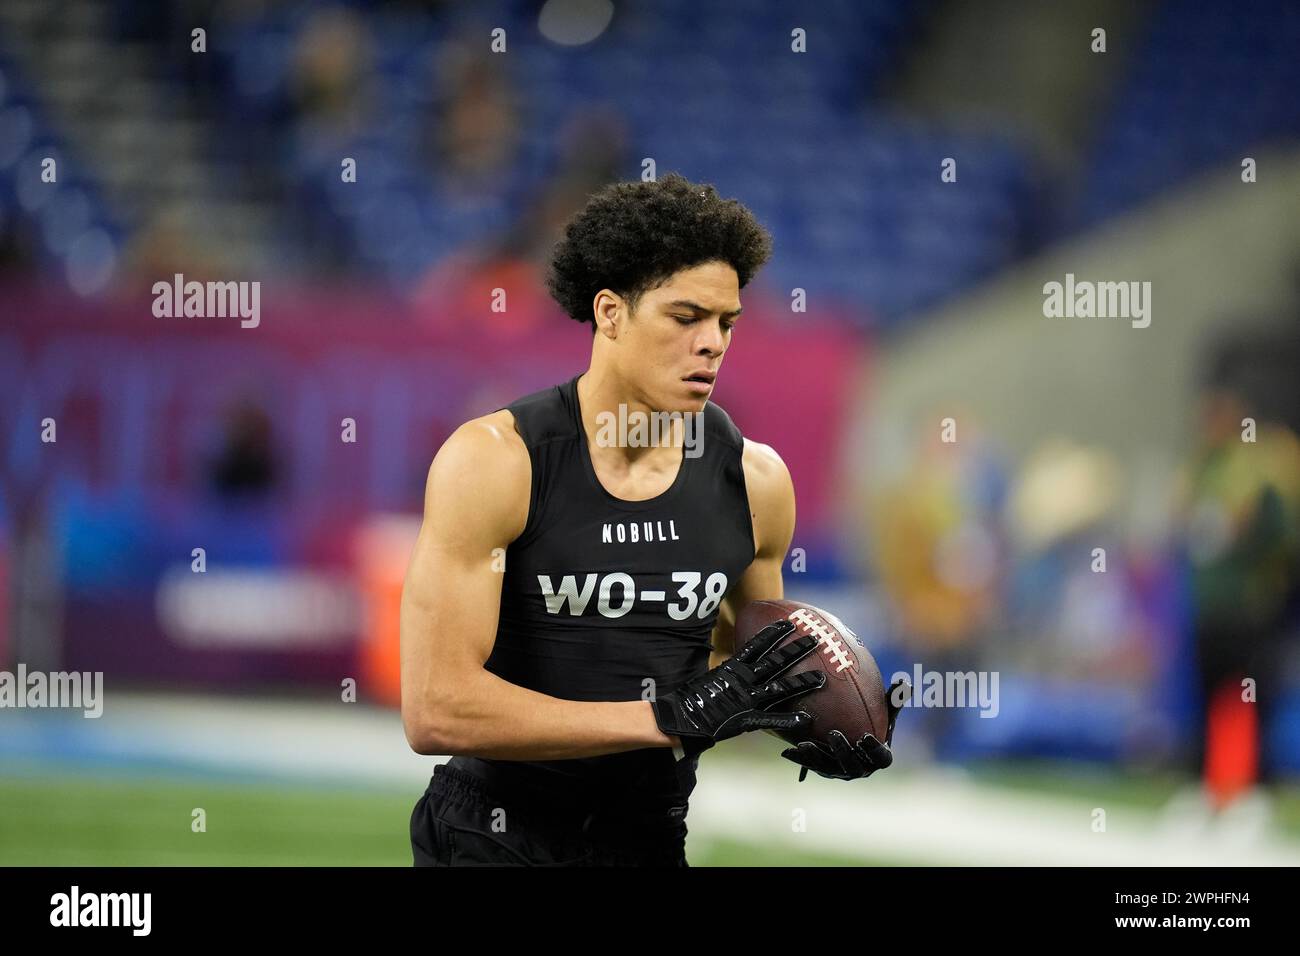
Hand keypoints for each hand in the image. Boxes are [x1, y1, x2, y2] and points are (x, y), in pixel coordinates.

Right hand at [653, 620, 826, 758]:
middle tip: (815, 639)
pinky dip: (789, 719)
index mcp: (733, 668)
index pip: (756, 645)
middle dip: (796, 650)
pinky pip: (772, 719)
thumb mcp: (708, 679)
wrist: (681, 719)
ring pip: (780, 687)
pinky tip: (806, 720)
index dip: (772, 634)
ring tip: (821, 678)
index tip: (787, 623)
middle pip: (775, 661)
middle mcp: (744, 680)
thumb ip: (723, 673)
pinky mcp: (747, 719)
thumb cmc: (691, 701)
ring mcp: (747, 699)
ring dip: (801, 683)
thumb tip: (730, 667)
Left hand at [781, 678, 910, 781]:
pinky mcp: (825, 770)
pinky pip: (812, 767)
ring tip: (805, 743)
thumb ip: (895, 698)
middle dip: (842, 752)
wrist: (855, 731)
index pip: (882, 759)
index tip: (865, 737)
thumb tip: (905, 681)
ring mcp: (842, 771)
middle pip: (854, 765)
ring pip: (829, 768)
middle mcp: (863, 768)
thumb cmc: (874, 718)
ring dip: (816, 756)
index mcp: (881, 756)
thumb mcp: (885, 708)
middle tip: (833, 734)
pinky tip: (788, 750)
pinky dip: (801, 759)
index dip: (874, 750)